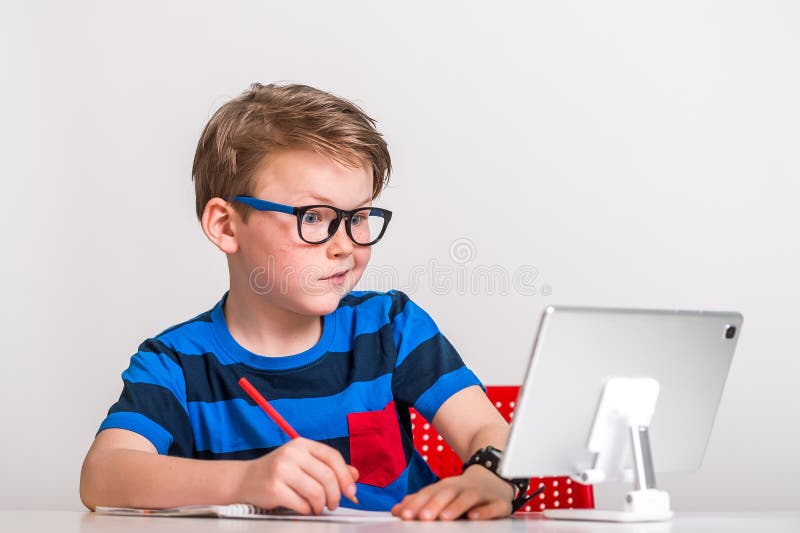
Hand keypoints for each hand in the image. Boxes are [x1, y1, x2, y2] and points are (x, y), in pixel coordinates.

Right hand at [235, 437, 358, 514]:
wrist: (245, 480)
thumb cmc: (278, 471)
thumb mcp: (304, 463)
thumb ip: (329, 467)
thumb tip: (355, 475)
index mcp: (302, 444)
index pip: (332, 456)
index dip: (345, 476)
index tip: (351, 492)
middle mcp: (292, 454)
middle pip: (327, 476)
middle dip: (336, 495)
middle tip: (333, 504)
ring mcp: (281, 470)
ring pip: (317, 492)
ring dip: (322, 505)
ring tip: (318, 508)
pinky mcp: (274, 489)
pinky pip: (302, 504)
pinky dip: (308, 510)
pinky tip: (304, 508)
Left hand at [391, 465, 513, 520]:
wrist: (495, 478)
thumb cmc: (463, 491)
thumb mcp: (441, 494)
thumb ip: (419, 502)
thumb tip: (396, 510)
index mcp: (446, 486)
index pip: (428, 493)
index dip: (416, 504)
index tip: (404, 515)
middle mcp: (462, 487)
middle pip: (446, 494)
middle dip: (433, 505)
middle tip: (421, 518)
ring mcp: (481, 494)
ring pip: (467, 498)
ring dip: (455, 507)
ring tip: (443, 518)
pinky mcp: (499, 503)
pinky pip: (492, 506)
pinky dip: (484, 512)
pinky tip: (474, 517)